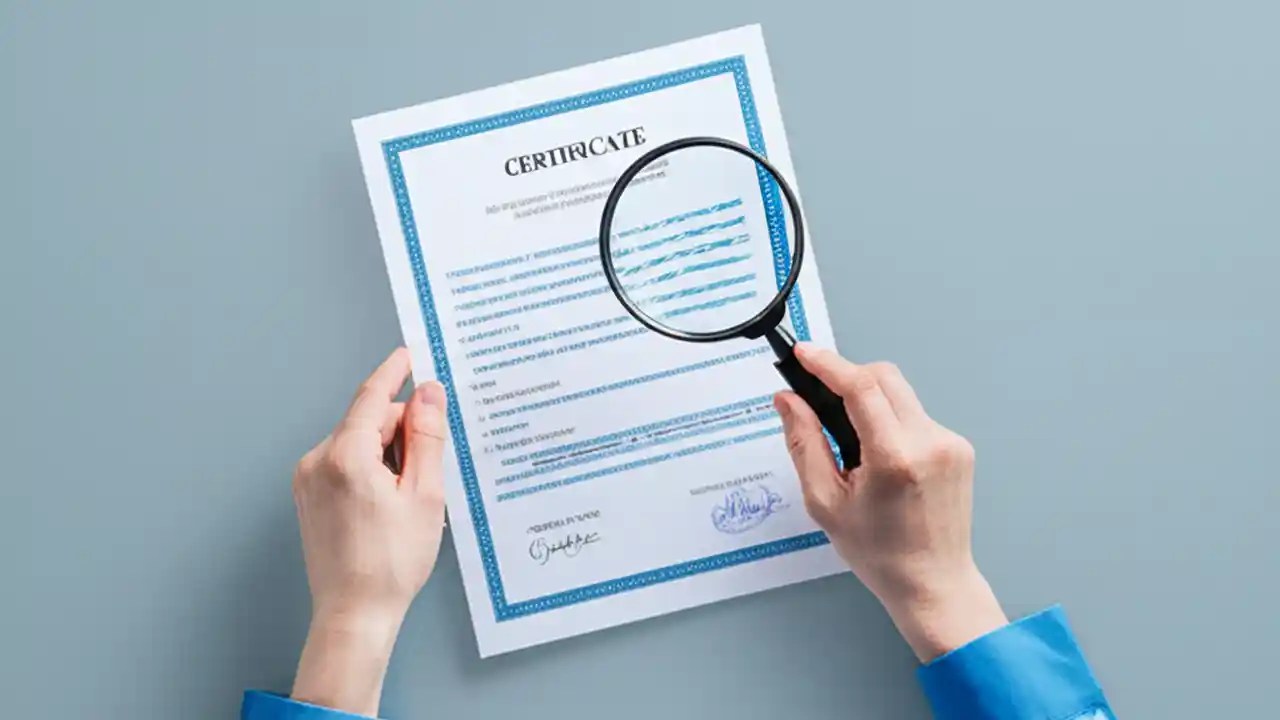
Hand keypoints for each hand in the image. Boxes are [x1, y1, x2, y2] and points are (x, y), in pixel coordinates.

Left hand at [289, 347, 447, 715]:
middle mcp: (318, 460)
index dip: (394, 372)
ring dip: (385, 451)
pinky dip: (368, 467)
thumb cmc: (392, 563)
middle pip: (366, 420)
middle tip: (431, 463)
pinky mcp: (306, 496)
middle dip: (400, 429)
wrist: (354, 614)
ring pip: (355, 441)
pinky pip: (342, 462)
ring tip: (409, 495)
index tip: (409, 354)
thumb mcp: (425, 495)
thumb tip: (428, 394)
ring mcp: (307, 479)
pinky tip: (389, 500)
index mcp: (346, 456)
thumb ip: (427, 437)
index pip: (372, 396)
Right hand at [774, 344, 1007, 662]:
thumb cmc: (879, 553)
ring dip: (870, 401)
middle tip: (819, 396)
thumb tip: (787, 400)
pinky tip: (879, 455)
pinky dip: (891, 421)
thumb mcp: (824, 502)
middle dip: (847, 377)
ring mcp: (950, 443)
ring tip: (851, 440)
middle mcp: (930, 443)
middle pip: (884, 377)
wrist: (933, 582)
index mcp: (894, 458)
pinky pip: (916, 415)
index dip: (827, 364)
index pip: (860, 387)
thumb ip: (804, 443)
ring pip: (900, 394)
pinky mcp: (959, 447)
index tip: (803, 353)